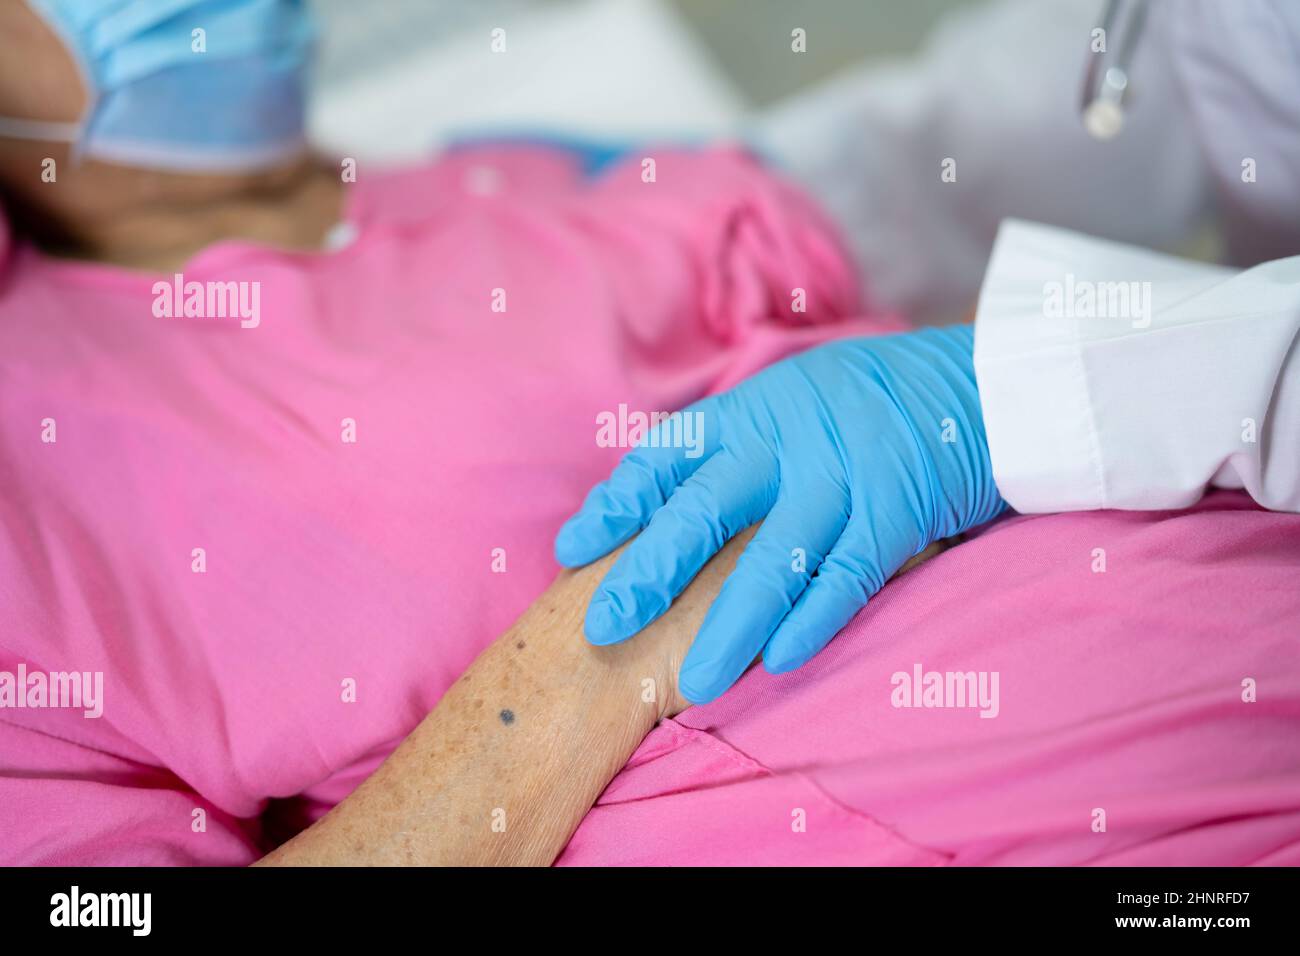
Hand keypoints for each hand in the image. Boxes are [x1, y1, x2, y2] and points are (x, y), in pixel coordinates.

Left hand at [554, 325, 1005, 703]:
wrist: (973, 383)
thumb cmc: (865, 404)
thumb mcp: (787, 403)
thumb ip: (733, 448)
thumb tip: (658, 507)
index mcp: (750, 412)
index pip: (667, 457)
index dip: (618, 503)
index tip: (573, 550)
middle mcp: (786, 441)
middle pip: (704, 509)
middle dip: (650, 571)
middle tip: (603, 626)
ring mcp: (842, 475)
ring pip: (773, 559)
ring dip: (731, 626)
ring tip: (693, 684)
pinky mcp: (897, 508)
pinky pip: (847, 573)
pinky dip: (813, 617)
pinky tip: (779, 660)